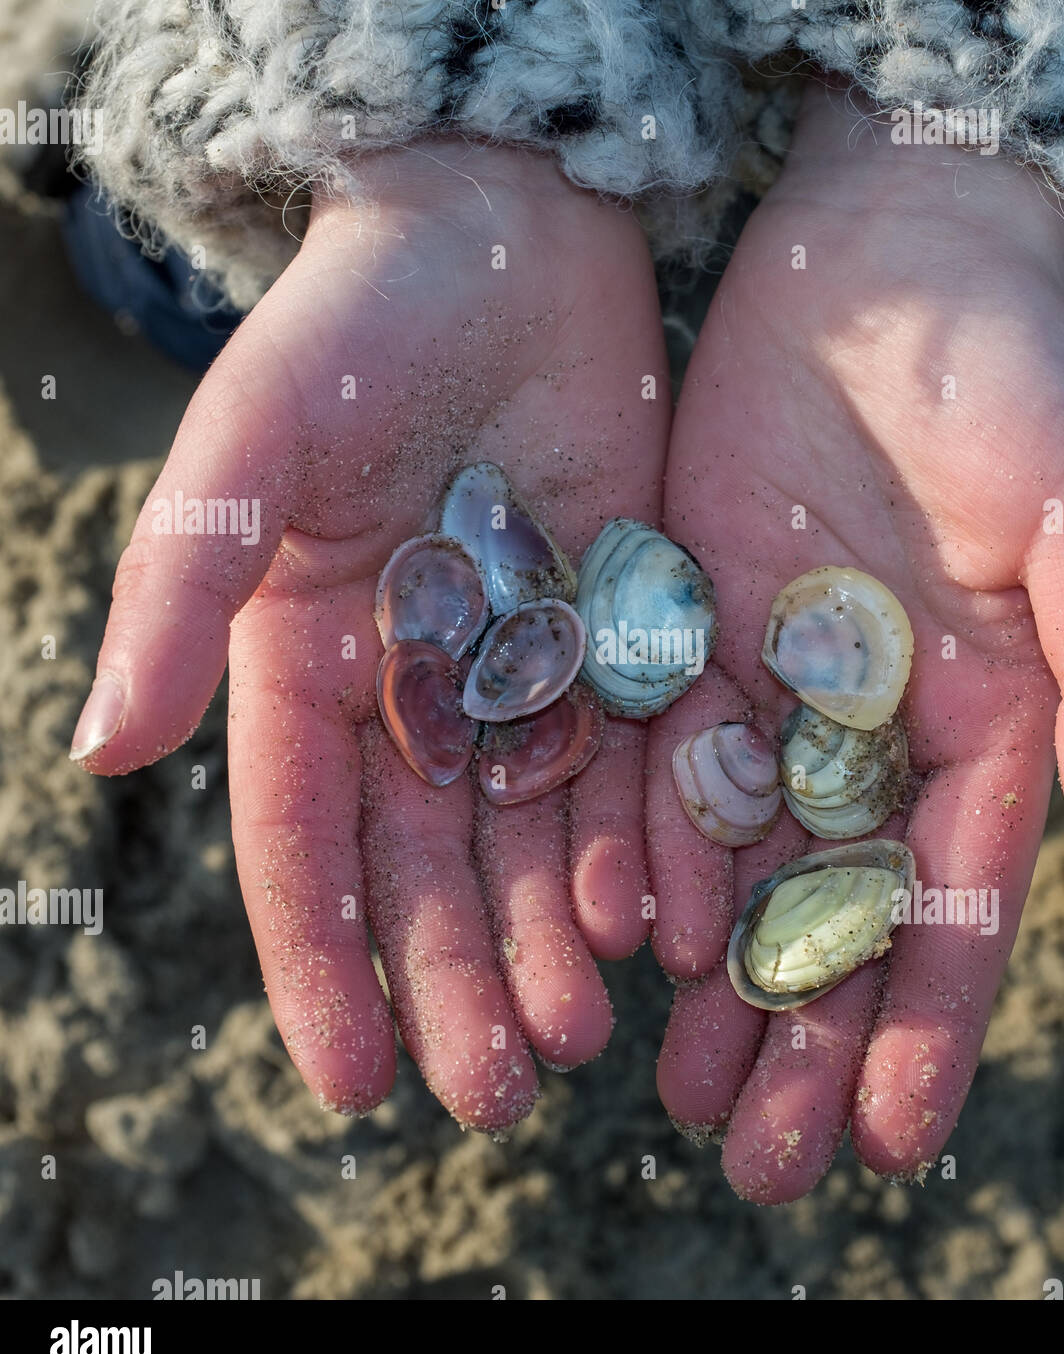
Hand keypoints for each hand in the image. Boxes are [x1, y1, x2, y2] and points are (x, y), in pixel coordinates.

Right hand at [72, 138, 668, 1124]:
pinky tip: (646, 926)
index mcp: (304, 663)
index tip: (350, 1082)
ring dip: (547, 942)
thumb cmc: (355, 327)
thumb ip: (179, 592)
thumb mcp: (250, 449)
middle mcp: (412, 689)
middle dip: (454, 983)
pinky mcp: (616, 634)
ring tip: (574, 1040)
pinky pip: (624, 763)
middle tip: (495, 1093)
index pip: (307, 844)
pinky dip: (631, 846)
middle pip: (430, 867)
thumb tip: (104, 752)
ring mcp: (519, 668)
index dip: (323, 964)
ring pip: (532, 838)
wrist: (502, 237)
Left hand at [648, 85, 1063, 1199]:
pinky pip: (662, 767)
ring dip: (715, 981)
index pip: (953, 908)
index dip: (926, 1029)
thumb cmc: (1012, 386)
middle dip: (803, 1040)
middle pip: (836, 915)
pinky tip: (621, 936)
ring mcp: (778, 692)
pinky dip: (644, 851)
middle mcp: (878, 732)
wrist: (884, 271)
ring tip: (680, 1092)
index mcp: (990, 727)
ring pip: (740, 864)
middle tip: (757, 1160)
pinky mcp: (688, 637)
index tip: (889, 1143)